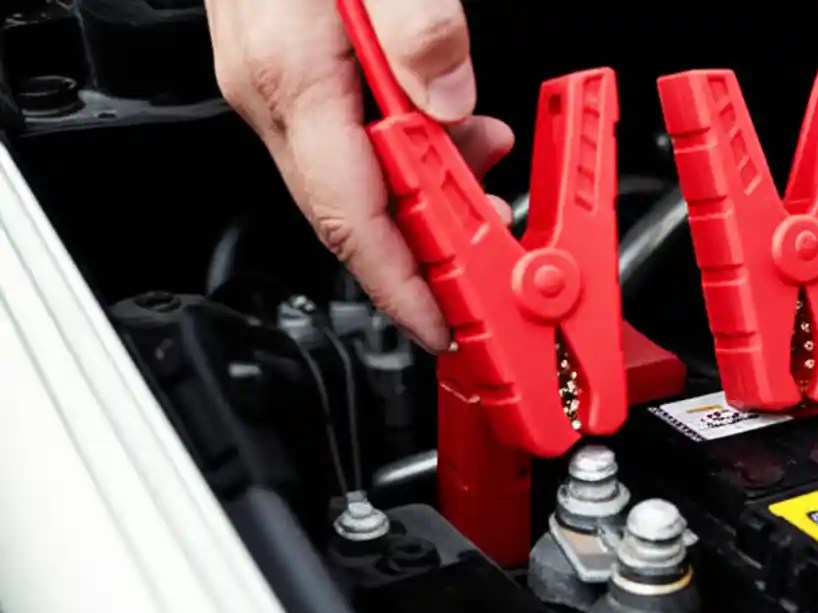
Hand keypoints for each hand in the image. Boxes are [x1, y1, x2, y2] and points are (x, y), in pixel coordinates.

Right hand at [206, 0, 513, 351]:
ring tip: (487, 183)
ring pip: (354, 177)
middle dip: (428, 254)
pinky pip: (348, 139)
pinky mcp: (289, 68)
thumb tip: (449, 101)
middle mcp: (271, 90)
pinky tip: (446, 132)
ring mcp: (274, 82)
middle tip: (493, 273)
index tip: (444, 325)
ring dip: (427, 194)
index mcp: (291, 74)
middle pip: (354, 212)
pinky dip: (405, 152)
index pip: (351, 217)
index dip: (402, 285)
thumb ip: (419, 25)